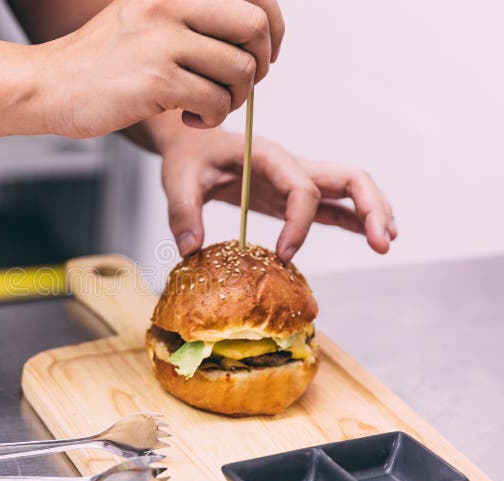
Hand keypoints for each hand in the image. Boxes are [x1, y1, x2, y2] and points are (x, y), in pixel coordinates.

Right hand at [36, 0, 283, 137]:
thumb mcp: (146, 17)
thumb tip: (254, 34)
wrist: (48, 85)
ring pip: (238, 70)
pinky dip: (211, 117)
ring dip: (233, 99)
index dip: (273, 27)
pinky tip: (189, 117)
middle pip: (254, 28)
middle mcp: (169, 3)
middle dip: (259, 65)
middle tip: (238, 86)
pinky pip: (214, 101)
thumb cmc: (101, 60)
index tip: (264, 54)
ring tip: (206, 106)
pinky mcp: (154, 81)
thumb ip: (193, 16)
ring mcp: (161, 41)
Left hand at [159, 127, 396, 261]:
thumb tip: (191, 250)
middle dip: (370, 208)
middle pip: (349, 178)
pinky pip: (332, 206)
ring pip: (349, 189)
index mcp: (268, 157)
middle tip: (381, 243)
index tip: (284, 254)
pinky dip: (354, 221)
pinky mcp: (292, 196)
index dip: (299, 223)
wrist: (189, 143)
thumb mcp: (177, 180)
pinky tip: (370, 240)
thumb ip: (183, 212)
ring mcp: (296, 180)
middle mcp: (291, 166)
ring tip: (385, 244)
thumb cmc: (187, 156)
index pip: (302, 188)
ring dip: (372, 213)